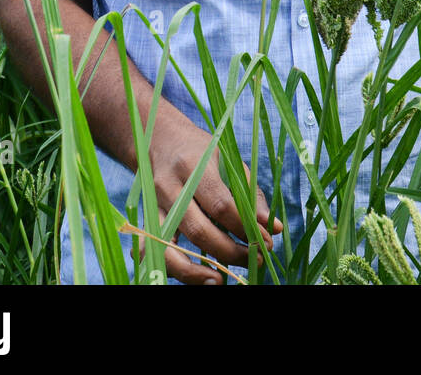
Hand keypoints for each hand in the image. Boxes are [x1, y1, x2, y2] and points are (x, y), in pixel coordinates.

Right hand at [143, 110, 282, 284]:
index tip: (267, 241)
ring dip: (195, 271)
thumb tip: (273, 227)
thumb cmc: (201, 151)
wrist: (161, 140)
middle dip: (229, 252)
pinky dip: (171, 268)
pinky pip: (149, 252)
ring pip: (168, 248)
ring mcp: (154, 206)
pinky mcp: (147, 220)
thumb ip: (249, 193)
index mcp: (194, 165)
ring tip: (220, 280)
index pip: (220, 204)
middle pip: (198, 230)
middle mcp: (170, 186)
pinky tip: (196, 275)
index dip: (245, 228)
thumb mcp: (228, 159)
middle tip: (254, 260)